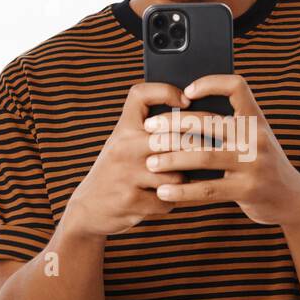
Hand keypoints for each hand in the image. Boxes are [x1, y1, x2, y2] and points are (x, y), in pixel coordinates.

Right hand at [63, 82, 190, 236]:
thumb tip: (196, 121)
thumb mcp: (123, 144)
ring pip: (176, 173)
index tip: (186, 101)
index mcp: (123, 129)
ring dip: (183, 180)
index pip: (141, 95)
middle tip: (211, 150)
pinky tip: (166, 199)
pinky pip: (168, 200)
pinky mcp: (131, 200)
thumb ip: (150, 132)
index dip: (166, 91)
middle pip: (173, 137)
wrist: (89, 208)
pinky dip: (171, 201)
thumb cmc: (117, 171)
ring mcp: (126, 174)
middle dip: (197, 146)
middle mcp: (123, 147)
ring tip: (180, 181)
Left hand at [142, 73, 299, 226]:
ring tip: (151, 162)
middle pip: (208, 122)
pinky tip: (164, 191)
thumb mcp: (253, 141)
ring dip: (171, 158)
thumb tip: (181, 120)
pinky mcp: (248, 189)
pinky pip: (208, 189)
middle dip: (173, 124)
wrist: (291, 200)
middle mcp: (257, 137)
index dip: (210, 83)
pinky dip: (182, 190)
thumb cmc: (261, 166)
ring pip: (203, 155)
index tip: (185, 92)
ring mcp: (254, 163)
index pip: (236, 87)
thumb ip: (229, 130)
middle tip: (149, 130)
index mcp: (256, 120)